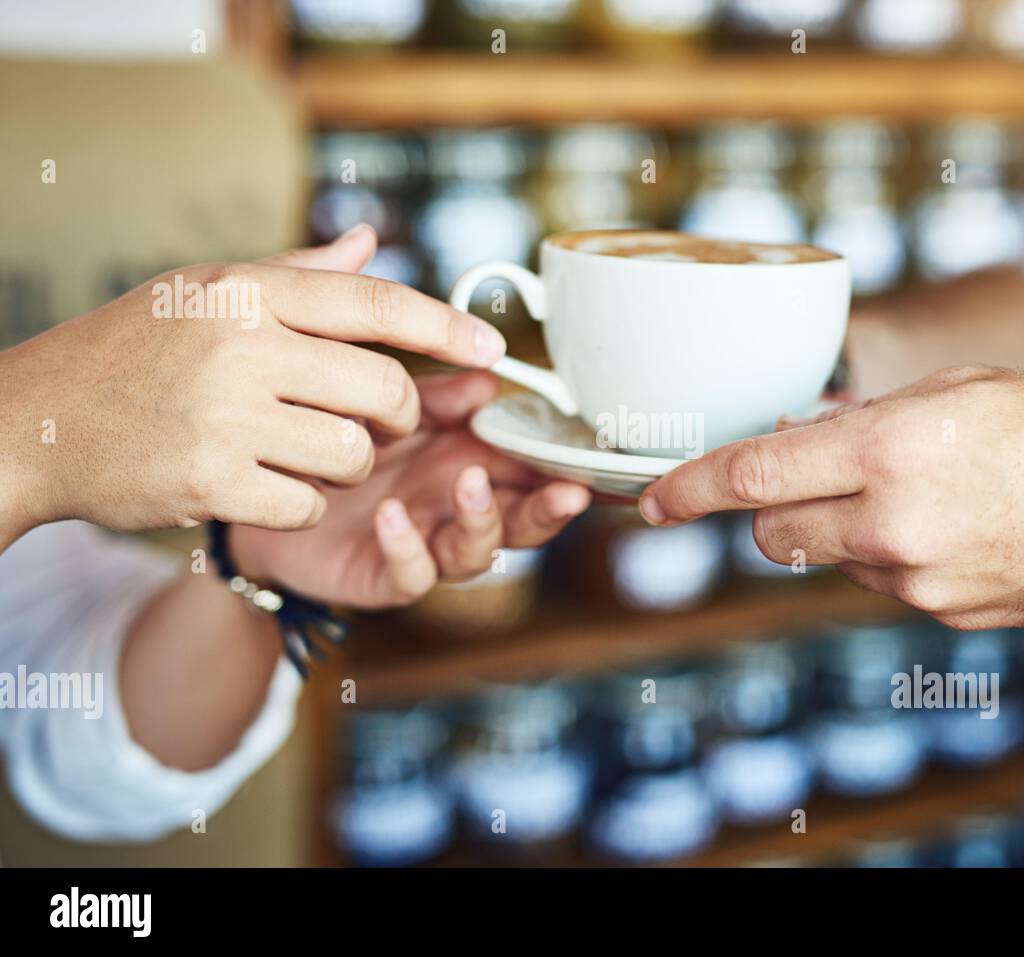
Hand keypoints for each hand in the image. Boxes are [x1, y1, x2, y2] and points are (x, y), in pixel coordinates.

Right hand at [0, 225, 506, 546]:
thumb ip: (299, 275)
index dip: (447, 327)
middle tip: (384, 422)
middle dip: (401, 415)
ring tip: (302, 452)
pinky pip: (307, 504)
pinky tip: (261, 485)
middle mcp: (243, 345)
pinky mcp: (212, 481)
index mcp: (249, 291)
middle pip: (386, 389)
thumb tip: (371, 244)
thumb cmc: (133, 349)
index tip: (493, 349)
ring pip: (354, 453)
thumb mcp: (207, 291)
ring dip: (347, 464)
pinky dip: (298, 504)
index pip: (377, 304)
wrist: (37, 419)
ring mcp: (227, 415)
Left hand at [227, 371, 590, 608]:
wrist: (271, 486)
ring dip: (483, 520)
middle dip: (550, 509)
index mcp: (476, 464)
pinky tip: (393, 517)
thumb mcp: (397, 410)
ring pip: (477, 552)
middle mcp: (460, 511)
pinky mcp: (384, 576)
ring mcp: (428, 546)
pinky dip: (407, 547)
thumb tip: (488, 379)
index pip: (537, 472)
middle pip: (524, 521)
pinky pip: (409, 573)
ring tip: (469, 483)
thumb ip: (439, 398)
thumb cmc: (346, 445)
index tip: (605, 463)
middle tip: (569, 492)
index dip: (575, 472)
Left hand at [639, 366, 1023, 629]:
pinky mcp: (940, 614)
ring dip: (842, 531)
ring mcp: (914, 579)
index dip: (689, 490)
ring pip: (830, 561)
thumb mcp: (952, 391)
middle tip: (802, 487)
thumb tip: (799, 432)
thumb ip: (863, 416)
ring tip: (917, 499)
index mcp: (887, 449)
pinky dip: (892, 559)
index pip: (754, 477)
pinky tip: (950, 531)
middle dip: (771, 514)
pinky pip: (883, 585)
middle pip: (774, 535)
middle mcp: (889, 522)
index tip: (651, 501)